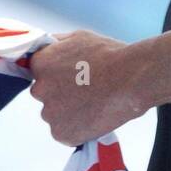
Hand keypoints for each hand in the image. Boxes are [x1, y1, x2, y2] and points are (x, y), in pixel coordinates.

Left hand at [29, 31, 139, 145]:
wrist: (133, 79)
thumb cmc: (110, 55)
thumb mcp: (79, 37)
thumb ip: (56, 43)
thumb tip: (45, 47)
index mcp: (41, 65)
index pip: (38, 70)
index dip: (56, 72)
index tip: (72, 74)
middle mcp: (40, 90)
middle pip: (45, 93)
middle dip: (60, 92)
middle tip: (85, 88)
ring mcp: (50, 114)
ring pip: (55, 114)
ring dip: (68, 111)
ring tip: (93, 102)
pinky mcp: (63, 134)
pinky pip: (65, 131)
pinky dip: (77, 127)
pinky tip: (94, 116)